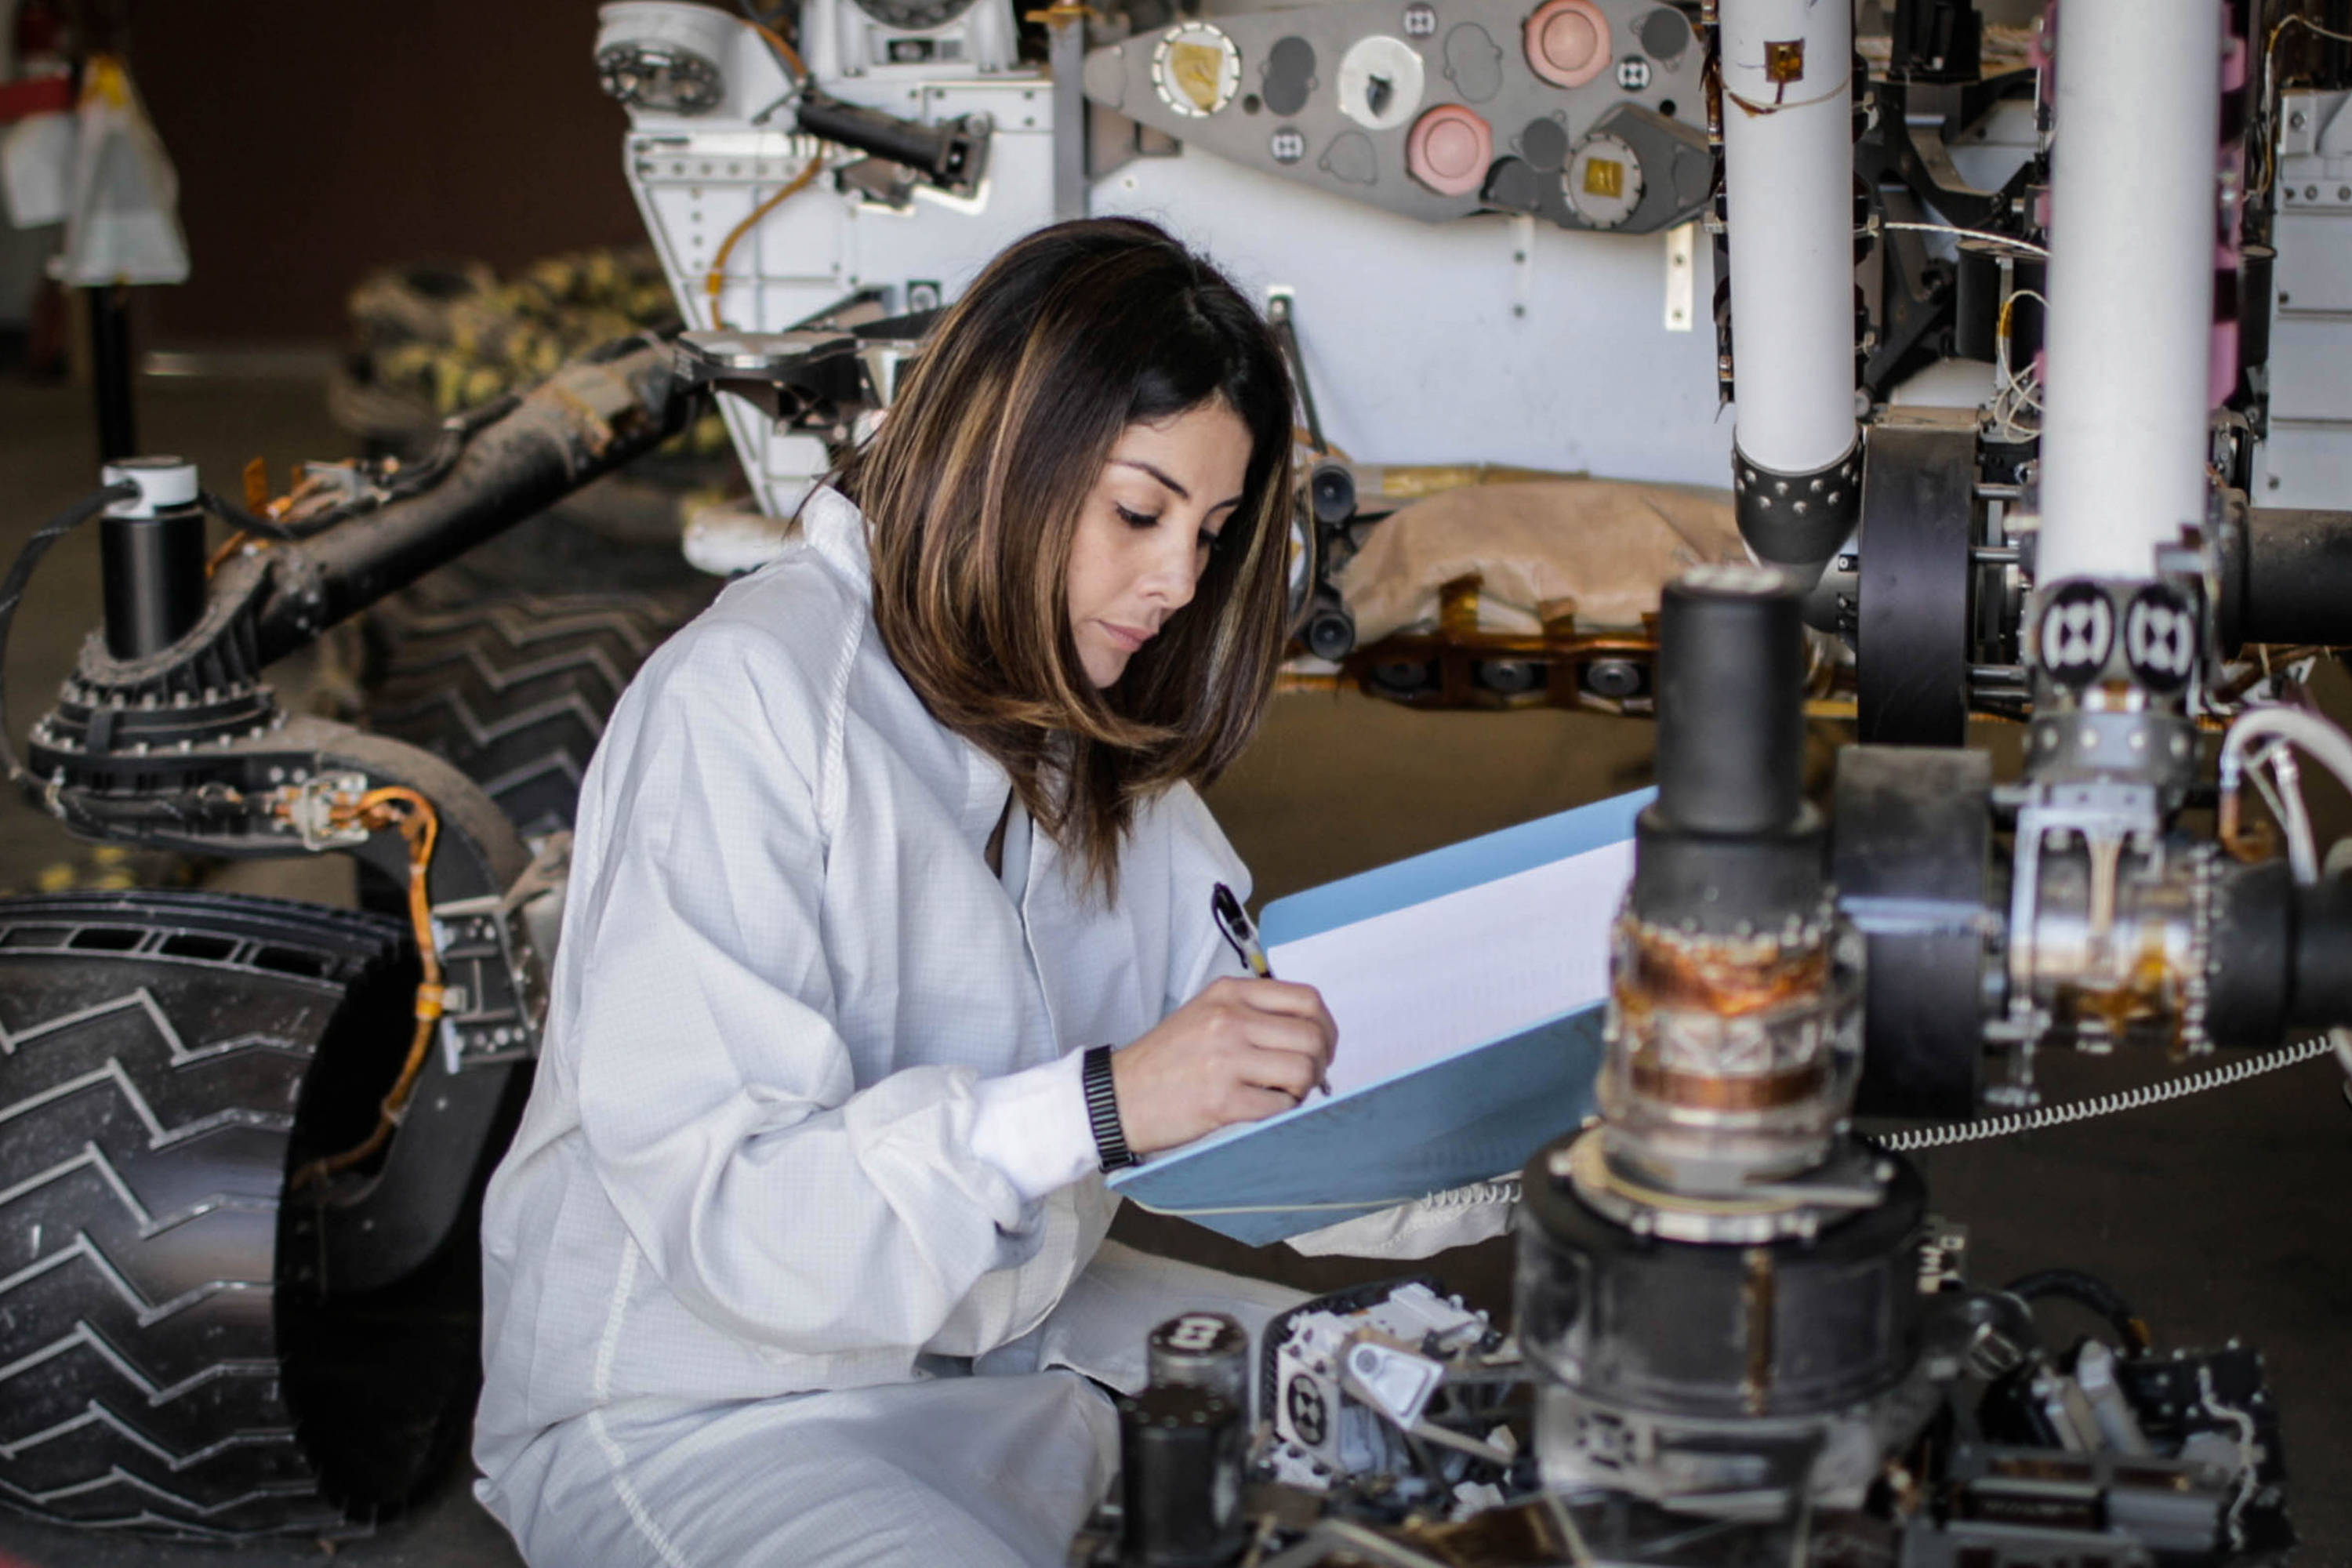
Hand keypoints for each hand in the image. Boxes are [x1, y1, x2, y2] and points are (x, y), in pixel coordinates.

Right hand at [1110, 977, 1337, 1155]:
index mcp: (1228, 993)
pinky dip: (1282, 1111)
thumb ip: (1252, 1013)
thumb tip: (1310, 1032)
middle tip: (1306, 1078)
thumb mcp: (1206, 1014)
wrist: (1118, 1097)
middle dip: (1319, 1063)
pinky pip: (1280, 1106)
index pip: (1306, 999)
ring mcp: (1225, 1059)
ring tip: (1282, 1094)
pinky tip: (1262, 1109)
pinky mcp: (1222, 1100)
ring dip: (1303, 1089)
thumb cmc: (1165, 1060)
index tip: (1322, 1046)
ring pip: (1303, 1071)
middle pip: (1312, 1036)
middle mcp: (1229, 1019)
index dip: (1326, 1026)